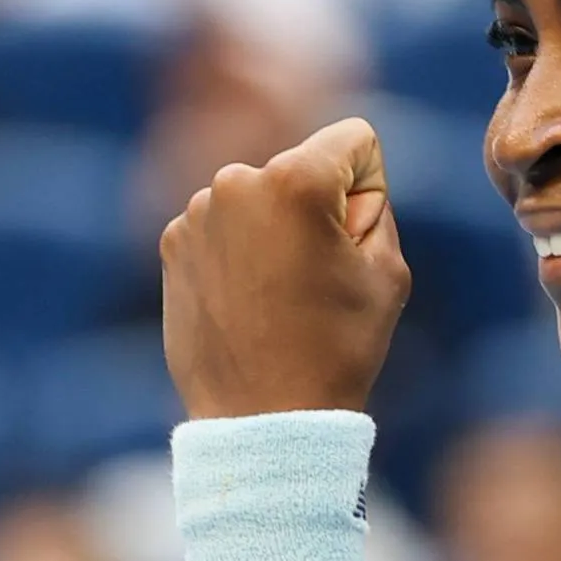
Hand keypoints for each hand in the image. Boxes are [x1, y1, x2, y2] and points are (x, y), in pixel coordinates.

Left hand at [162, 118, 412, 418]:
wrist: (261, 420)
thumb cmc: (336, 348)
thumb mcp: (388, 269)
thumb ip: (372, 203)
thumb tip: (340, 183)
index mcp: (296, 178)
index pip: (355, 141)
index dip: (370, 191)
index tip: (351, 245)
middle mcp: (237, 180)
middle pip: (303, 169)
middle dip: (317, 208)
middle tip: (315, 280)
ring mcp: (197, 212)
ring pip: (261, 198)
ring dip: (274, 231)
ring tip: (279, 297)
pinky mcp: (172, 242)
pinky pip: (225, 226)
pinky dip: (239, 253)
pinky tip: (246, 303)